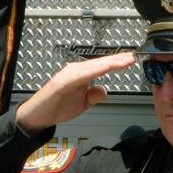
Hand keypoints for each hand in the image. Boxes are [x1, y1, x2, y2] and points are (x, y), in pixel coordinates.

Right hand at [15, 52, 135, 137]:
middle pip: (100, 63)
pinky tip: (104, 68)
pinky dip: (93, 71)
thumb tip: (104, 90)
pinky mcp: (62, 81)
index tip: (131, 59)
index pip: (102, 66)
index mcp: (81, 75)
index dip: (117, 63)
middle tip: (133, 56)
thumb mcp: (83, 103)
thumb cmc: (58, 106)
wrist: (38, 116)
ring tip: (123, 61)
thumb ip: (94, 96)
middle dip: (117, 60)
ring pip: (92, 66)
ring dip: (108, 63)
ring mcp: (68, 74)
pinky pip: (80, 75)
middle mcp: (75, 71)